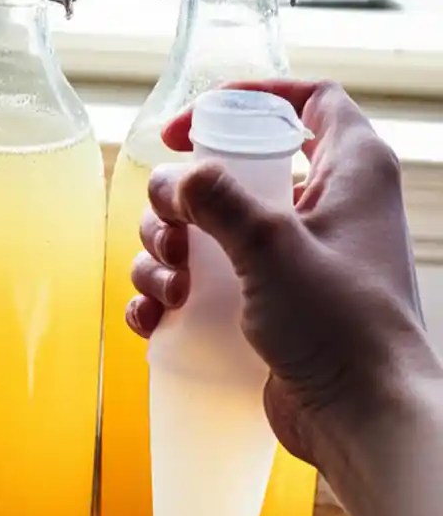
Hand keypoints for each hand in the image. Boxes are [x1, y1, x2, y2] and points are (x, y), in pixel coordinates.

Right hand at [126, 79, 436, 466]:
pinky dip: (168, 296)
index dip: (247, 99)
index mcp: (348, 173)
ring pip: (203, 231)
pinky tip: (155, 318)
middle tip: (170, 233)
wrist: (362, 417)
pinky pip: (200, 285)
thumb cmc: (340, 325)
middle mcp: (321, 210)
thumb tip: (173, 178)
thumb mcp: (273, 246)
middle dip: (179, 202)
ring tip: (171, 288)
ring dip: (165, 255)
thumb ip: (218, 199)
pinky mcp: (265, 308)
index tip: (188, 130)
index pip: (306, 99)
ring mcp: (290, 261)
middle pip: (229, 172)